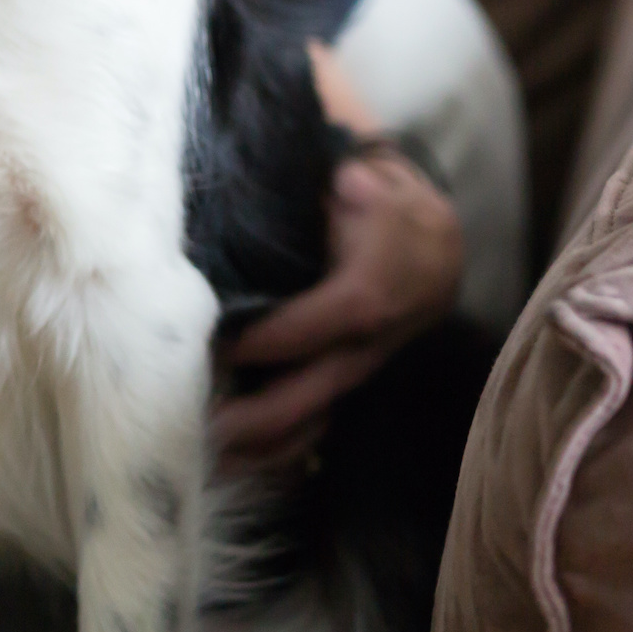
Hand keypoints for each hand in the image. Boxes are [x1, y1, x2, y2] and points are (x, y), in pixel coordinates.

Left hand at [211, 146, 463, 473]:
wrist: (422, 223)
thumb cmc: (368, 185)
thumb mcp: (360, 170)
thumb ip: (349, 180)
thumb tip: (349, 185)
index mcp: (399, 269)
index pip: (347, 313)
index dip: (288, 333)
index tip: (228, 348)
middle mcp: (395, 324)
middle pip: (335, 379)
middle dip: (273, 411)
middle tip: (210, 430)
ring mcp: (379, 354)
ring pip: (331, 405)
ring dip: (274, 439)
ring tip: (214, 458)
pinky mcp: (361, 371)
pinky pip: (328, 411)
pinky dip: (287, 441)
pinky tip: (243, 460)